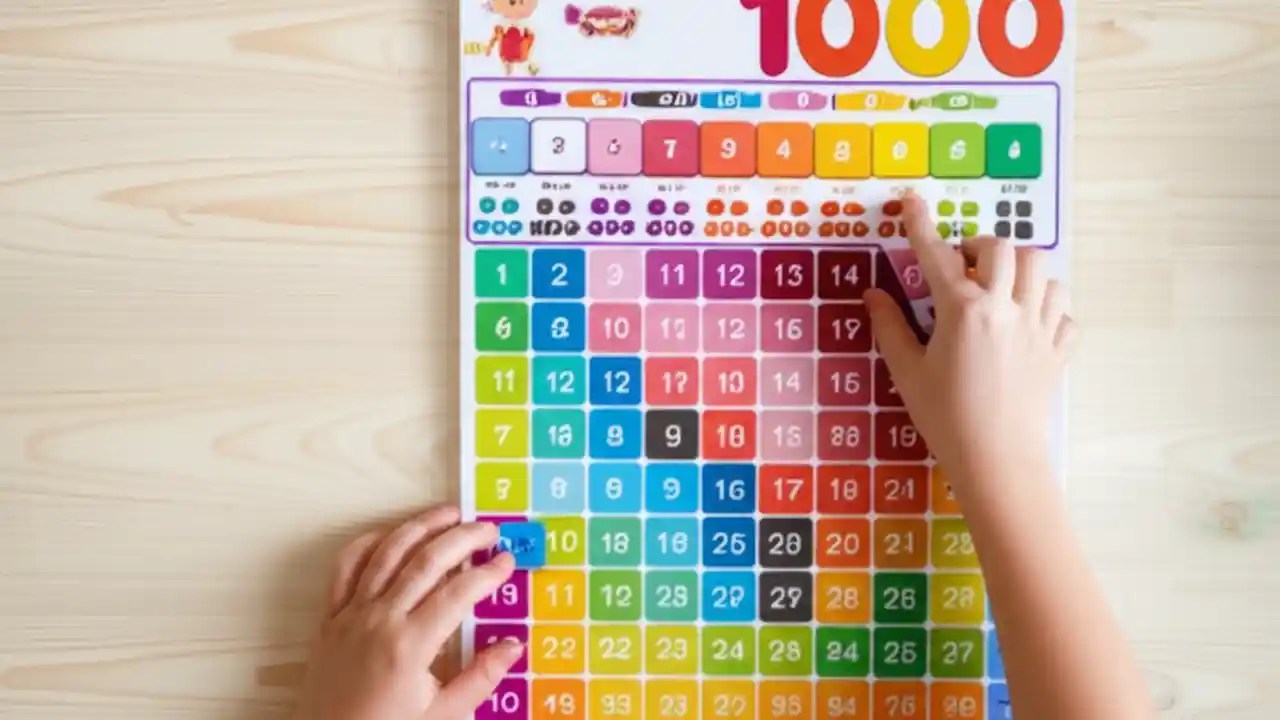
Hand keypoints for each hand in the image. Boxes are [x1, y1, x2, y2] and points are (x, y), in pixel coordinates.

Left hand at [293, 506, 520, 719]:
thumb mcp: (442, 716)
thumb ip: (480, 677)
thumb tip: (514, 646)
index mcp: (410, 646)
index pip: (458, 593)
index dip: (487, 573)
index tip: (507, 562)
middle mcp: (379, 620)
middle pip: (427, 561)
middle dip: (462, 538)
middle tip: (488, 530)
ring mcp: (351, 615)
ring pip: (388, 553)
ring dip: (421, 526)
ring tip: (448, 514)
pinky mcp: (330, 618)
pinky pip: (347, 568)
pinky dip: (369, 544)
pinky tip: (390, 535)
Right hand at [864, 191, 1075, 488]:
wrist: (997, 460)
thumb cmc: (944, 417)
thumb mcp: (907, 372)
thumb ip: (890, 327)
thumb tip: (873, 294)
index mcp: (962, 310)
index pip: (937, 254)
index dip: (921, 225)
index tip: (911, 202)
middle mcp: (1006, 308)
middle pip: (1003, 249)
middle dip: (980, 248)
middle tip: (962, 268)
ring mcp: (1038, 328)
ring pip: (1043, 271)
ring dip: (1020, 270)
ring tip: (1000, 289)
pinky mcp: (1058, 350)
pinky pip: (1064, 313)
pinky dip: (1048, 309)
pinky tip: (1027, 324)